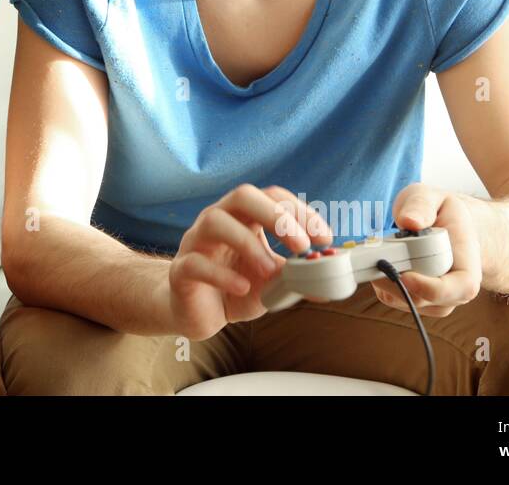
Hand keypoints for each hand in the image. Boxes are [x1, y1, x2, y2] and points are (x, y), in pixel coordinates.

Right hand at [168, 185, 333, 340]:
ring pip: (214, 221)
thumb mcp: (272, 283)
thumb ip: (296, 278)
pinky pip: (196, 263)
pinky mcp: (180, 270)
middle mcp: (218, 220)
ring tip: (269, 270)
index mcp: (243, 216)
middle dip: (275, 215)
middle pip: (242, 195)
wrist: (198, 313)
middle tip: (301, 246)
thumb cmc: (236, 287)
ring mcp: (195, 242)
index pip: (272, 196)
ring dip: (248, 243)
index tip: (323, 238)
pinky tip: (242, 288)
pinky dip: (221, 275)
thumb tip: (327, 283)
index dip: (300, 212)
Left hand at [371, 183, 481, 316]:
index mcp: (468, 266)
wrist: (451, 229)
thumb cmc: (443, 213)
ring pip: (401, 300)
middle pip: (420, 297)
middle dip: (393, 275)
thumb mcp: (433, 197)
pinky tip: (383, 258)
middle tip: (377, 251)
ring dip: (383, 277)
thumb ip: (421, 205)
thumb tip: (409, 221)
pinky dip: (380, 280)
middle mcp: (455, 290)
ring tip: (383, 249)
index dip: (429, 287)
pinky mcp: (414, 300)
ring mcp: (435, 300)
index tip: (404, 274)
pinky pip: (391, 297)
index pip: (458, 288)